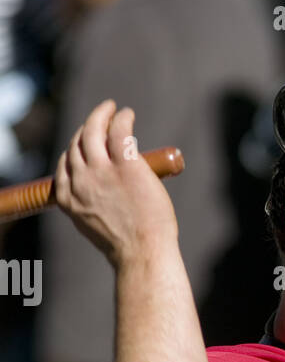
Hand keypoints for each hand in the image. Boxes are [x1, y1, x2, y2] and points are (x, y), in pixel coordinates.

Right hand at [54, 99, 177, 266]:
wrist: (143, 253)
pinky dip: (121, 118)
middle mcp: (81, 181)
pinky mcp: (125, 165)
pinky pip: (119, 131)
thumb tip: (105, 198)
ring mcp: (101, 172)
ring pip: (94, 131)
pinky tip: (127, 114)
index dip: (75, 149)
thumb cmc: (128, 246)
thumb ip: (92, 207)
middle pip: (78, 143)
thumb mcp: (96, 226)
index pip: (65, 164)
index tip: (87, 143)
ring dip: (101, 114)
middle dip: (87, 127)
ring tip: (112, 108)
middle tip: (101, 117)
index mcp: (69, 199)